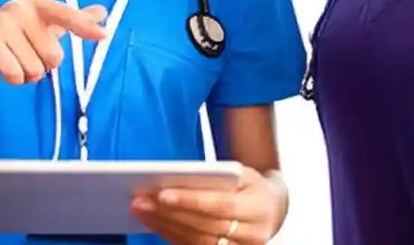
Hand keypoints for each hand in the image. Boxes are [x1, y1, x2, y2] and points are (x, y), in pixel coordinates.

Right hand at [0, 0, 106, 84]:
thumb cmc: (18, 33)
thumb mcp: (46, 24)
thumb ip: (74, 19)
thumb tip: (102, 13)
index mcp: (38, 2)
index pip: (67, 15)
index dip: (85, 26)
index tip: (104, 35)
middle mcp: (20, 7)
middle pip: (54, 56)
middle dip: (43, 63)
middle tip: (26, 52)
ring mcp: (2, 23)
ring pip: (36, 70)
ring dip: (28, 73)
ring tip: (14, 59)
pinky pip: (15, 75)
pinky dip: (14, 79)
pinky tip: (5, 67)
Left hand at [130, 167, 285, 243]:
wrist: (273, 210)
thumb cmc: (251, 187)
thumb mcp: (244, 174)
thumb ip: (219, 178)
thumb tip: (177, 179)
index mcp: (259, 208)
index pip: (220, 205)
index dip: (191, 201)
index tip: (162, 194)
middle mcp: (252, 235)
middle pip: (204, 226)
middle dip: (170, 214)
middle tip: (140, 201)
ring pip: (197, 242)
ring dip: (165, 226)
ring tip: (142, 211)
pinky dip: (171, 236)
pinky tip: (155, 223)